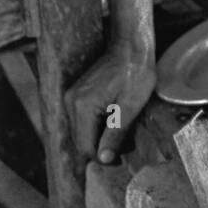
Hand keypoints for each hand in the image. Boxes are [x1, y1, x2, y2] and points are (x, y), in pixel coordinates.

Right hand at [66, 42, 156, 164]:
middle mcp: (71, 102)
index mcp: (82, 106)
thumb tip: (104, 159)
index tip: (121, 161)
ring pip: (81, 131)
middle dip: (100, 150)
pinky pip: (82, 120)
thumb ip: (115, 133)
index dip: (102, 159)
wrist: (131, 47)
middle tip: (124, 150)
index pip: (85, 146)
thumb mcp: (131, 106)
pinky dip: (96, 127)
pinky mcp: (77, 94)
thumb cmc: (136, 72)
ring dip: (98, 139)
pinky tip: (113, 124)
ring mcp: (72, 97)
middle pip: (80, 141)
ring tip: (122, 138)